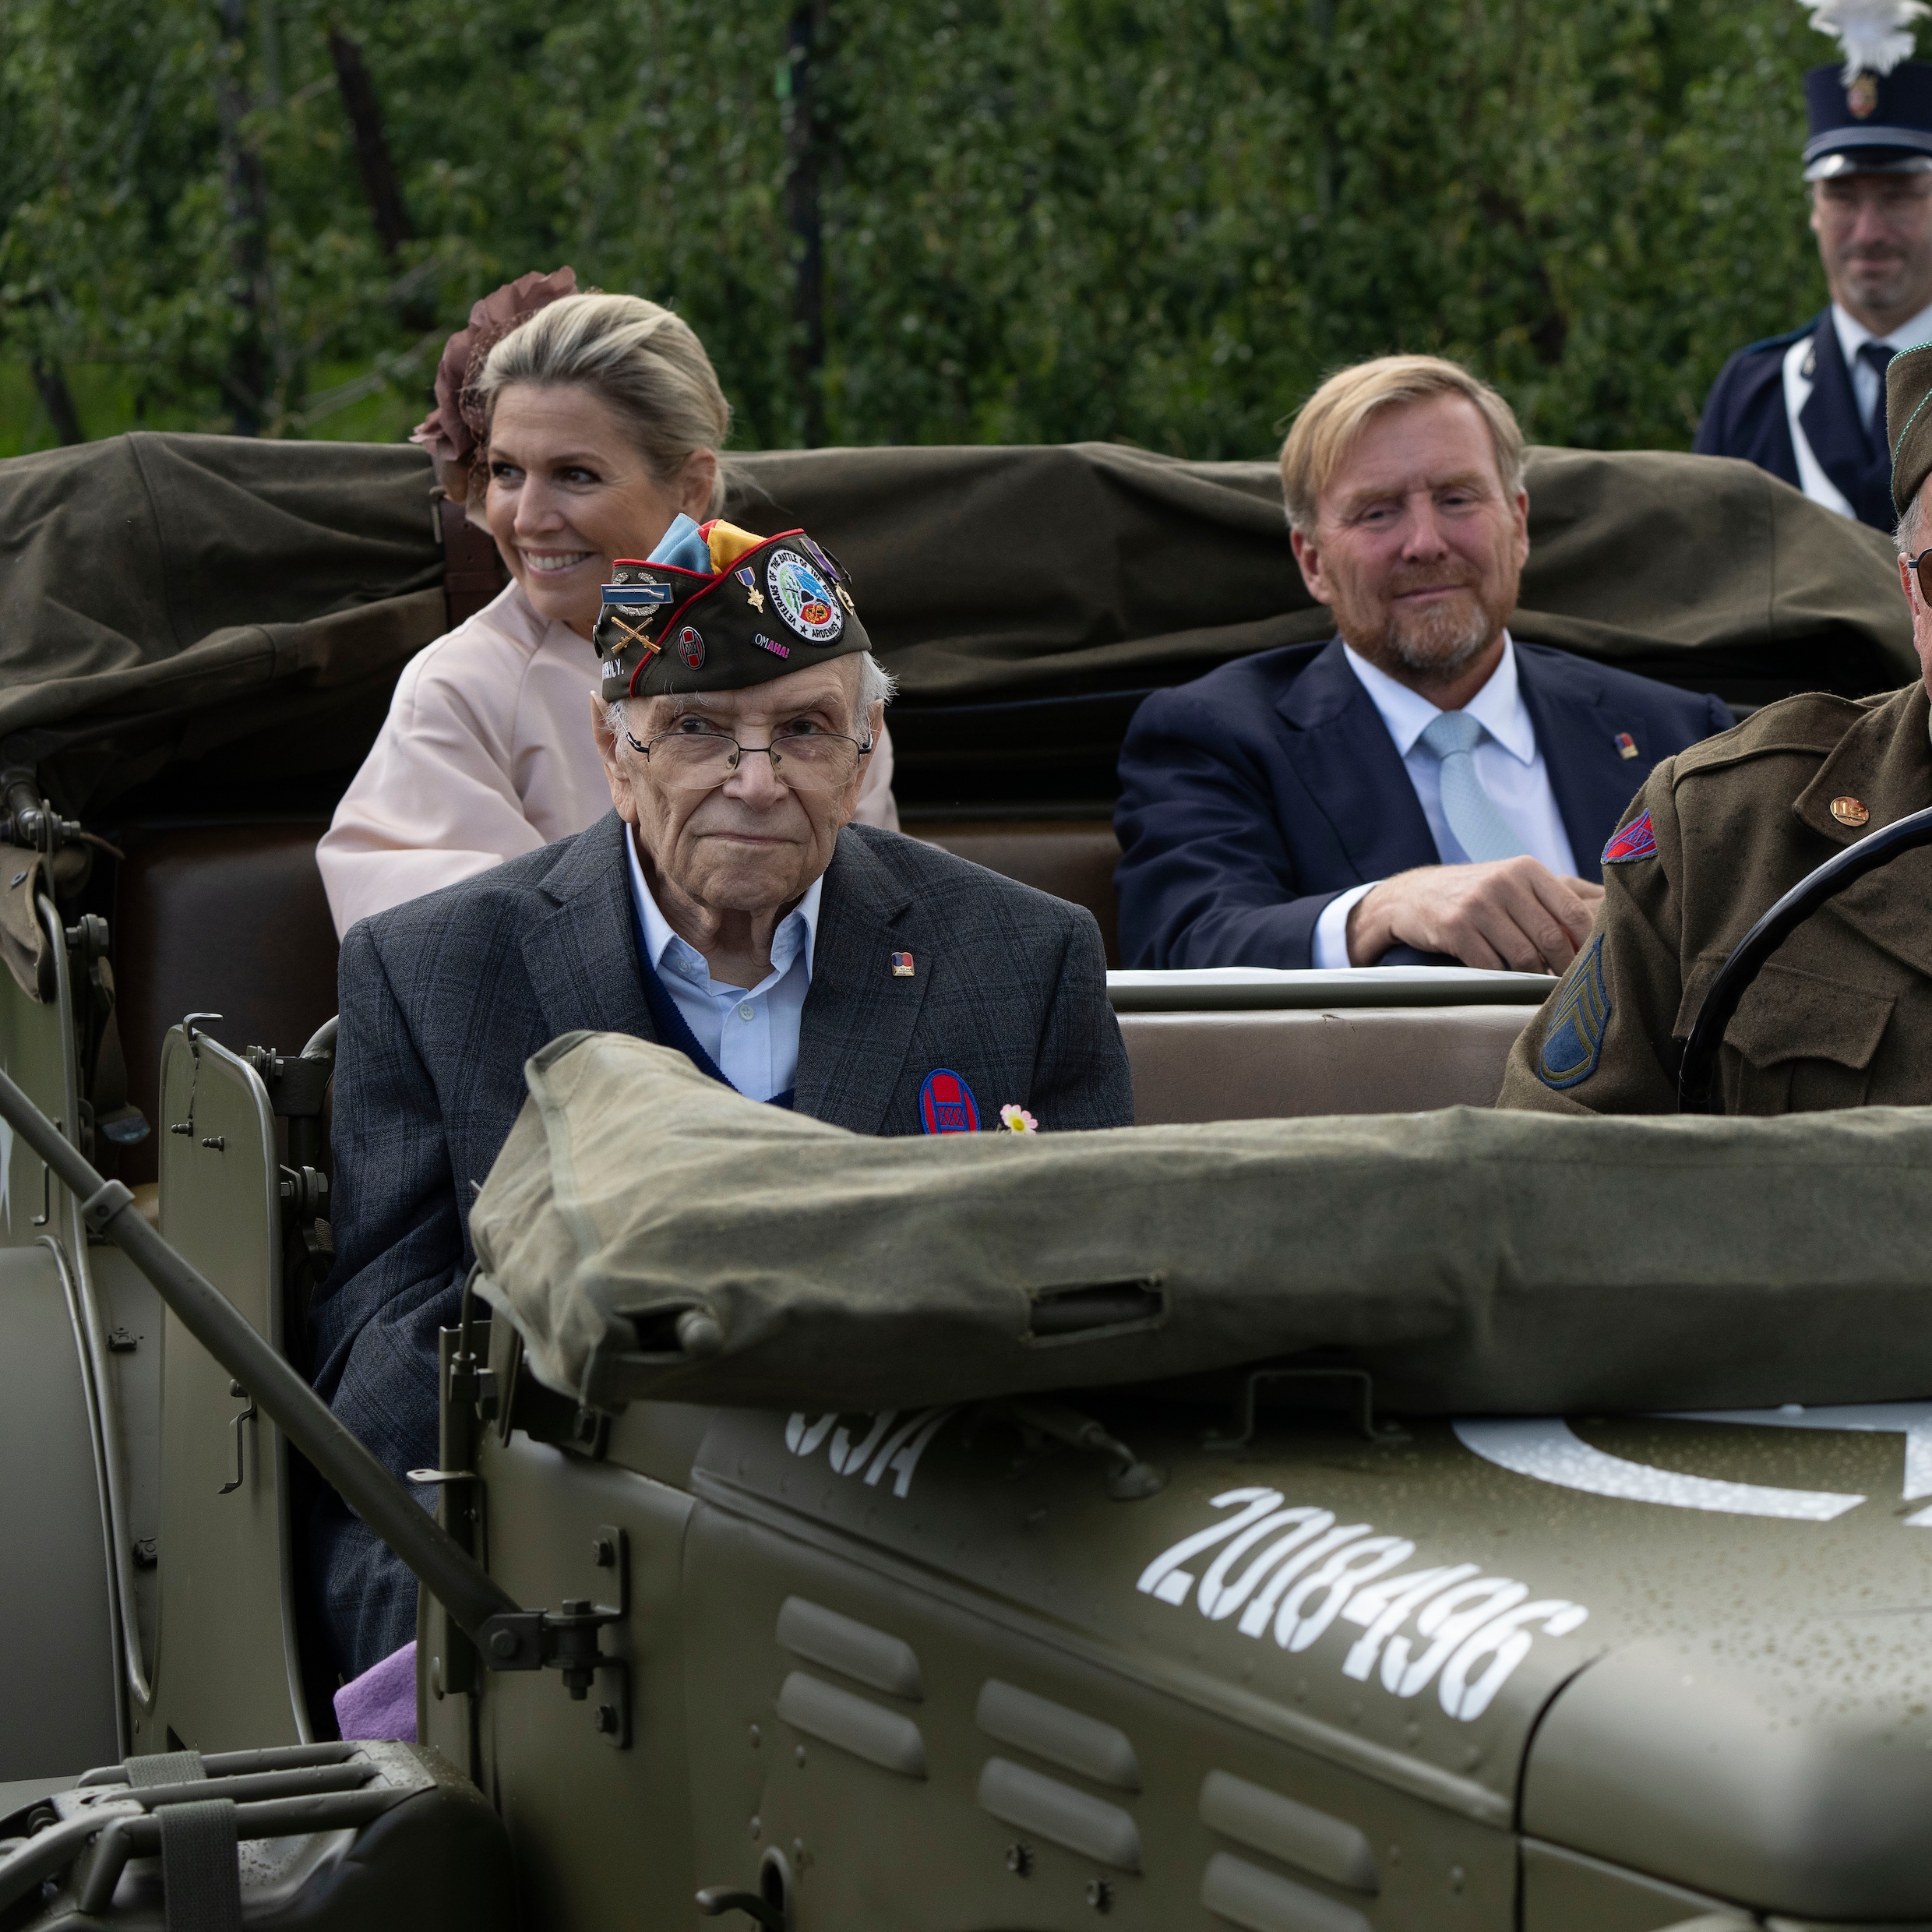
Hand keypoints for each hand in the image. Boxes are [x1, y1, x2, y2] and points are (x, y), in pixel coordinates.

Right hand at [1346, 859, 1603, 971]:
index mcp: (1526, 869)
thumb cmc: (1474, 896)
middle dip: (1562, 968)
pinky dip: (1502, 980)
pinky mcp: (1455, 929)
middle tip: (1566, 985)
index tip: (1589, 965)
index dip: (1587, 946)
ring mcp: (1478, 905)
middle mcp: (1503, 882)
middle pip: (1552, 939)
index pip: (1574, 913)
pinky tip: (1502, 980)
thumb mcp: (1511, 883)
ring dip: (1531, 977)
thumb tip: (1599, 935)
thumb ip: (1549, 902)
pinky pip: (1492, 967)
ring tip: (1533, 983)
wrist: (1410, 896)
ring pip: (1524, 957)